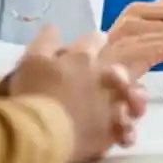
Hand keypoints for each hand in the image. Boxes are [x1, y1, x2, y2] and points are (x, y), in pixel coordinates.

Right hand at [8, 26, 148, 162]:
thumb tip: (53, 27)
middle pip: (119, 68)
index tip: (94, 42)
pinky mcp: (111, 133)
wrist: (40, 135)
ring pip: (131, 98)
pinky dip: (125, 131)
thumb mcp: (30, 62)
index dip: (94, 41)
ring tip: (127, 107)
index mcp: (83, 59)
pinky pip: (127, 131)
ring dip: (131, 99)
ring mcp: (111, 106)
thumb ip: (44, 42)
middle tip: (113, 77)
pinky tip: (122, 134)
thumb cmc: (33, 95)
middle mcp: (103, 79)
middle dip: (117, 71)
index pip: (94, 40)